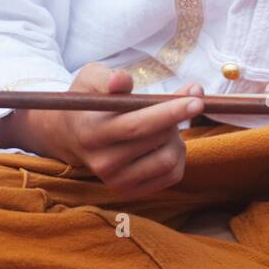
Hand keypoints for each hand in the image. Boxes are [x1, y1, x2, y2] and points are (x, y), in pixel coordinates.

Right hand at [52, 62, 203, 197]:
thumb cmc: (89, 100)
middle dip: (176, 117)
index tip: (197, 100)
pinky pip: (172, 175)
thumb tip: (122, 80)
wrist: (71, 135)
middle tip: (179, 102)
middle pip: (157, 141)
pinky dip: (178, 155)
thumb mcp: (91, 78)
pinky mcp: (130, 192)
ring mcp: (116, 181)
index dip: (169, 112)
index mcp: (91, 132)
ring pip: (169, 160)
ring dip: (177, 137)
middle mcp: (102, 163)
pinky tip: (165, 142)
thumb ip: (109, 77)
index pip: (136, 126)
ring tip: (165, 124)